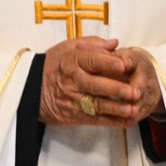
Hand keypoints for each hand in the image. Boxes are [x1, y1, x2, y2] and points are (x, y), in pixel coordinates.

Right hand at [41, 36, 157, 127]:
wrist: (31, 88)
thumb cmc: (54, 64)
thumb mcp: (68, 47)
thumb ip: (93, 44)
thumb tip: (114, 44)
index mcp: (73, 61)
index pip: (92, 61)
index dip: (108, 64)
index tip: (124, 65)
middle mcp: (73, 80)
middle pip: (96, 85)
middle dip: (116, 89)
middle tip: (134, 92)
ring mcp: (73, 99)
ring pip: (97, 105)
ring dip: (116, 109)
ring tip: (133, 110)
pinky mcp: (74, 115)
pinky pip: (94, 119)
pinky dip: (111, 122)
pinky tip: (126, 122)